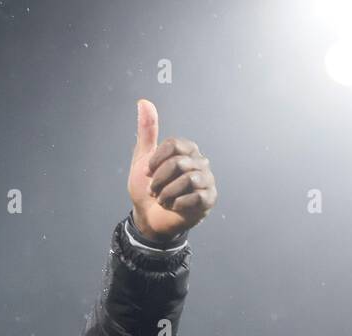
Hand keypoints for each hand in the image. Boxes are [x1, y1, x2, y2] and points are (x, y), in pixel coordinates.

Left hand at [127, 98, 217, 244]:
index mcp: (187, 150)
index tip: (147, 172)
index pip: (174, 145)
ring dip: (167, 193)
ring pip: (187, 179)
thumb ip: (147, 132)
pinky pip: (195, 197)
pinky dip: (178, 203)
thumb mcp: (142, 160)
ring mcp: (207, 180)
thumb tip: (143, 102)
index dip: (156, 160)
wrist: (149, 218)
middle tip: (153, 191)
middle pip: (178, 163)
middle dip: (159, 180)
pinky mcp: (209, 199)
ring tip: (162, 200)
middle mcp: (200, 162)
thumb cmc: (147, 188)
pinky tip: (173, 207)